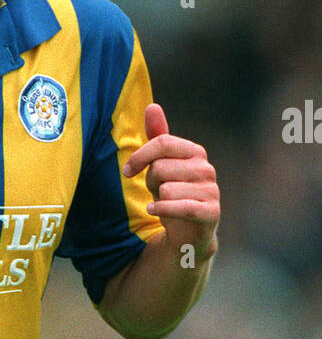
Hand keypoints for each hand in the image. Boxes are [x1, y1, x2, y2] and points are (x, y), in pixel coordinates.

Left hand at [123, 104, 219, 261]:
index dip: (140, 156)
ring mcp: (211, 190)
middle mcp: (206, 168)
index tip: (127, 171)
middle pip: (160, 167)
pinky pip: (180, 207)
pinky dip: (161, 210)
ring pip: (166, 189)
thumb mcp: (162, 165)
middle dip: (150, 182)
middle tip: (157, 192)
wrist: (188, 232)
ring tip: (164, 203)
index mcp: (194, 152)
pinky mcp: (211, 212)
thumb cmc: (172, 194)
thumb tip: (152, 106)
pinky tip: (154, 210)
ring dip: (157, 199)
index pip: (162, 142)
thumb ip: (157, 138)